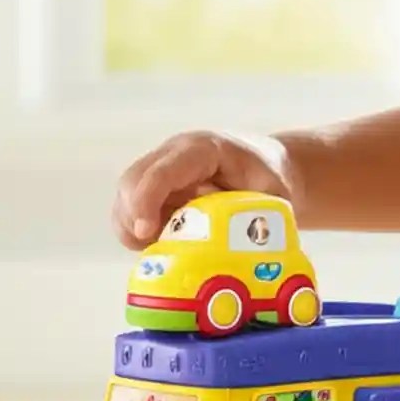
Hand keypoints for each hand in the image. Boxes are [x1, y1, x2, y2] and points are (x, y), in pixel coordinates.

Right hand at [112, 130, 294, 249]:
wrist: (268, 166)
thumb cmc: (270, 178)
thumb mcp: (273, 195)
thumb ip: (256, 217)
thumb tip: (237, 250)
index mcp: (203, 150)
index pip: (164, 170)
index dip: (148, 199)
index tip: (146, 231)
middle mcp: (174, 155)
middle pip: (133, 181)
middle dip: (131, 218)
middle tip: (149, 247)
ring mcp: (161, 169)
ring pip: (126, 197)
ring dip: (132, 228)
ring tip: (157, 249)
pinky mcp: (157, 189)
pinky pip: (132, 210)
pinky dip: (138, 231)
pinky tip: (160, 244)